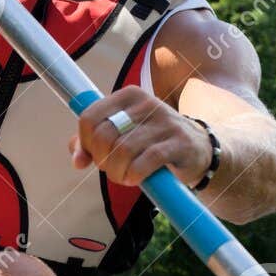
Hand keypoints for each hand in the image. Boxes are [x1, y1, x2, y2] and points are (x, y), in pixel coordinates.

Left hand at [70, 86, 210, 187]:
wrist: (198, 149)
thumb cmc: (153, 143)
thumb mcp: (123, 135)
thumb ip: (94, 142)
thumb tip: (77, 160)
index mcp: (128, 96)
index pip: (90, 117)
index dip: (86, 144)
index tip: (95, 157)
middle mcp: (146, 104)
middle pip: (105, 135)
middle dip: (102, 160)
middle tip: (112, 169)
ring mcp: (165, 121)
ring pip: (123, 150)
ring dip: (117, 172)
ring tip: (123, 177)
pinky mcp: (179, 142)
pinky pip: (147, 160)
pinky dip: (135, 174)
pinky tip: (135, 179)